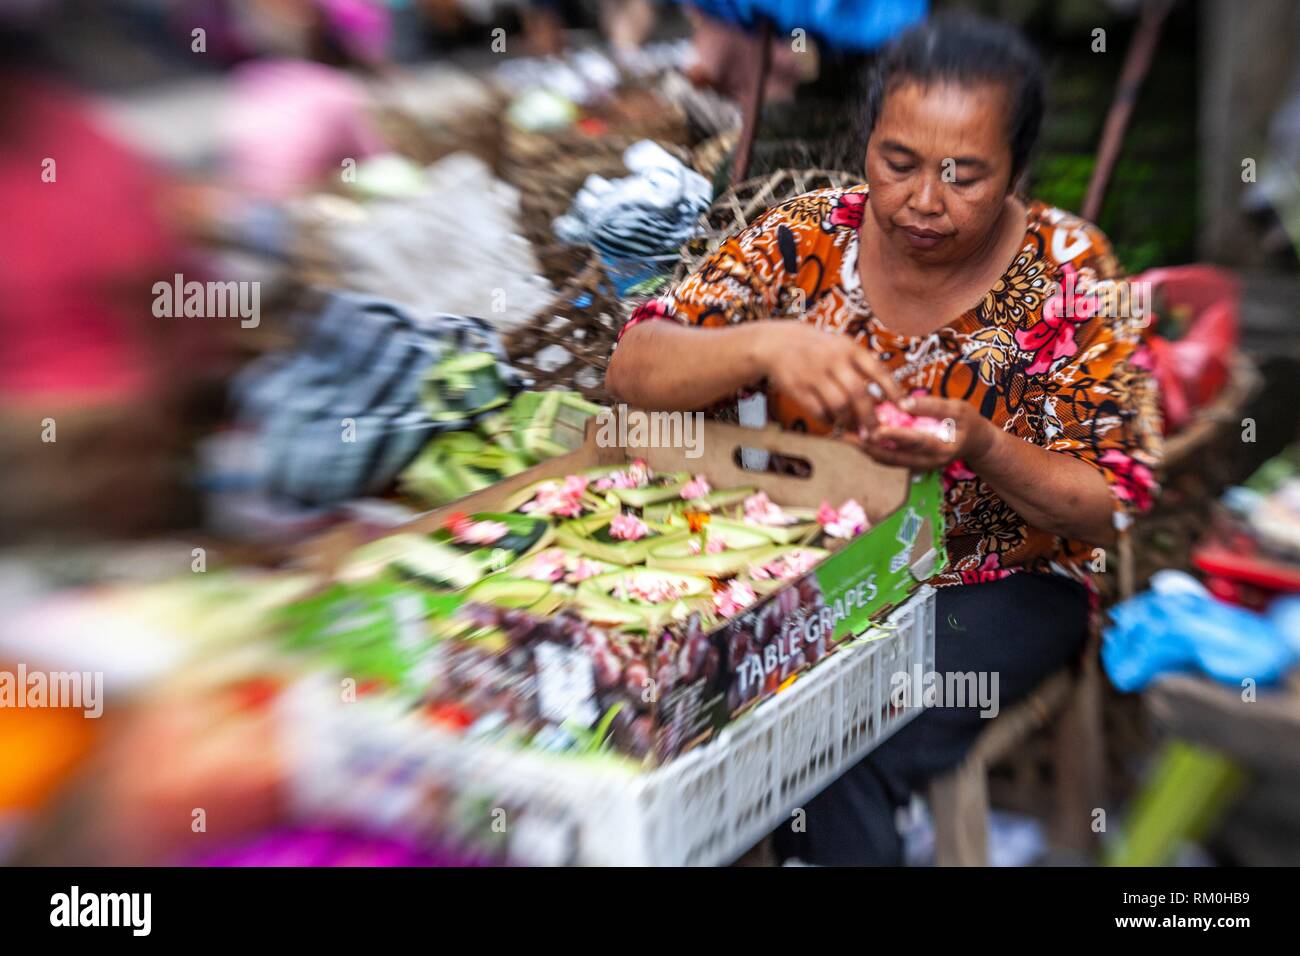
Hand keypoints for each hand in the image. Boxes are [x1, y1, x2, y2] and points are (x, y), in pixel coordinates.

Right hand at [754, 322, 903, 430]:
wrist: (777, 343)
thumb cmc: (818, 350)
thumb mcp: (841, 347)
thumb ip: (862, 368)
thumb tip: (886, 399)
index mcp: (849, 348)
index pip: (877, 371)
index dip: (893, 391)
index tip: (905, 407)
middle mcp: (832, 360)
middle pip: (858, 394)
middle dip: (870, 416)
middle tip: (876, 431)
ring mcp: (814, 374)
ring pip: (839, 406)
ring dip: (848, 421)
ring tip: (852, 428)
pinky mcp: (797, 389)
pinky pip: (818, 412)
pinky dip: (828, 421)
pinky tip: (832, 422)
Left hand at [855, 395, 994, 470]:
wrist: (976, 444)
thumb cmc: (968, 422)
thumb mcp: (957, 408)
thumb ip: (932, 407)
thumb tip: (904, 402)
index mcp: (942, 447)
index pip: (915, 440)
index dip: (895, 435)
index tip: (875, 429)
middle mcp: (928, 462)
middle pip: (894, 456)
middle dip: (869, 446)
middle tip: (848, 434)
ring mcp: (919, 466)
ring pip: (888, 460)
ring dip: (866, 449)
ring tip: (846, 435)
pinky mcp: (911, 464)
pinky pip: (889, 458)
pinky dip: (873, 448)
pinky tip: (858, 437)